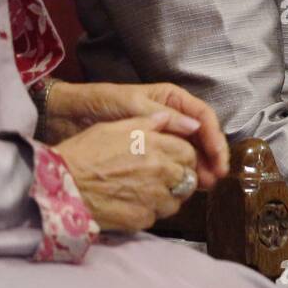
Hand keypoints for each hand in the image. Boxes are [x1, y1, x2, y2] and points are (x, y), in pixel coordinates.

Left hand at [45, 81, 227, 188]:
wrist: (69, 115)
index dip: (214, 138)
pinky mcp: (151, 152)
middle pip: (201, 137)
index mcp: (171, 100)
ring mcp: (162, 135)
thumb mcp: (130, 105)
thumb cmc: (100, 103)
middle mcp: (172, 117)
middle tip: (214, 179)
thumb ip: (161, 115)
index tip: (218, 159)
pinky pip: (172, 162)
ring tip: (203, 186)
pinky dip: (181, 173)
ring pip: (189, 151)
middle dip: (210, 157)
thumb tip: (194, 126)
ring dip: (198, 168)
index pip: (203, 117)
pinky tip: (184, 186)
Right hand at [53, 112, 199, 232]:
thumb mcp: (114, 127)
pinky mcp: (141, 219)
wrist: (60, 186)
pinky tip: (132, 204)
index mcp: (155, 145)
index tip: (174, 160)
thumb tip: (172, 118)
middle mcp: (160, 171)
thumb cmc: (83, 153)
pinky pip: (156, 216)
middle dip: (180, 178)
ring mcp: (152, 197)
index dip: (183, 157)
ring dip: (167, 197)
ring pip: (176, 201)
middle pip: (188, 177)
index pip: (189, 152)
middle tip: (162, 178)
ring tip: (147, 193)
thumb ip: (149, 122)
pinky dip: (148, 212)